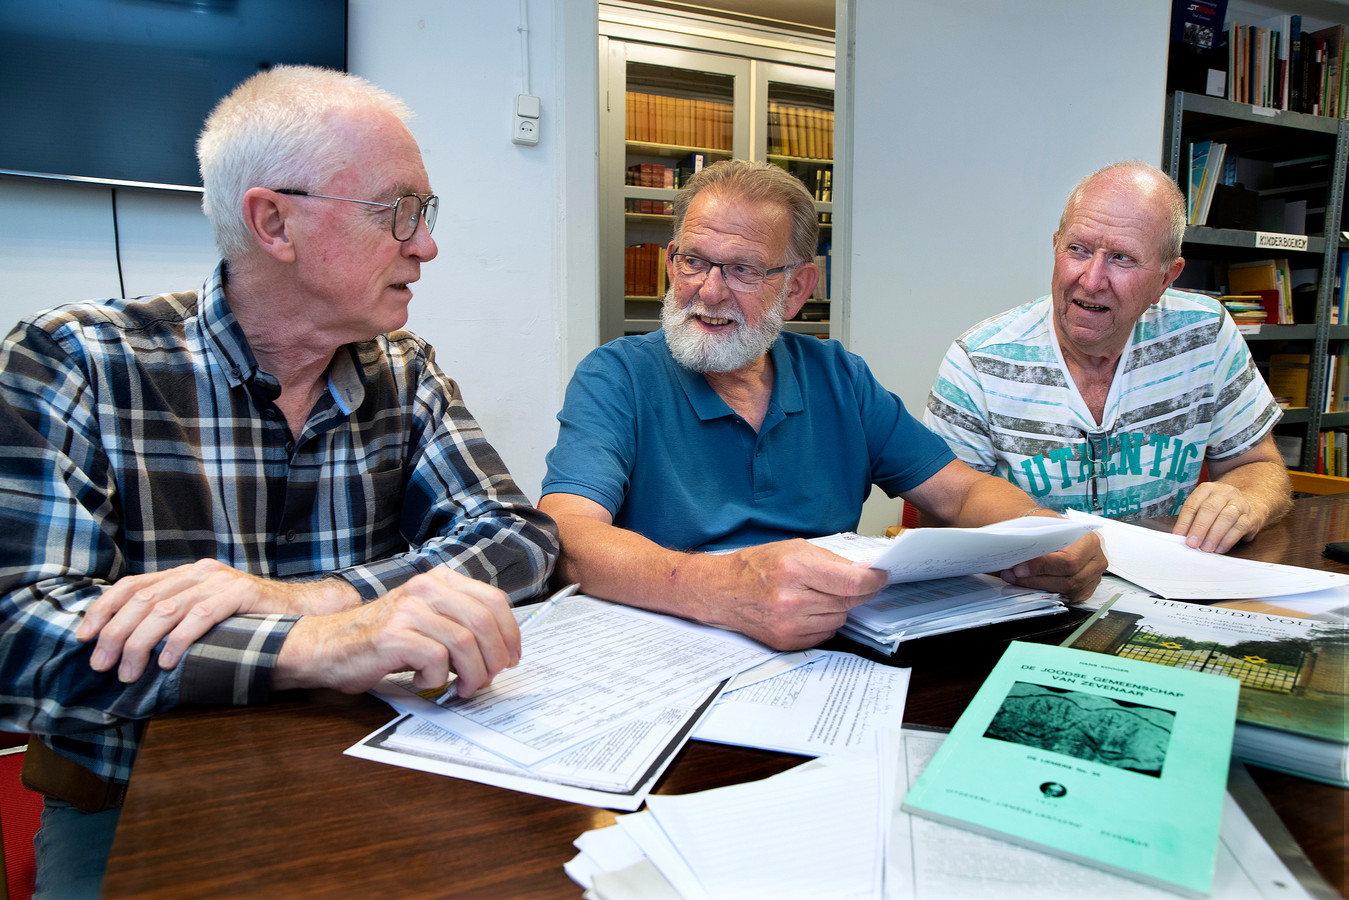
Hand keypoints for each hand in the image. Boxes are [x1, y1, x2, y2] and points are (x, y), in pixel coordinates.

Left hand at [76, 559, 357, 682]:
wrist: (303, 613)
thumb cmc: (251, 622)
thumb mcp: (206, 615)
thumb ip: (176, 619)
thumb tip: (128, 646)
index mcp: (186, 574)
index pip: (132, 584)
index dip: (103, 609)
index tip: (84, 637)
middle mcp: (199, 572)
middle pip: (142, 599)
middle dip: (115, 635)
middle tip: (102, 665)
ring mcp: (220, 580)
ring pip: (165, 609)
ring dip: (140, 644)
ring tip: (129, 671)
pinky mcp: (241, 593)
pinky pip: (200, 616)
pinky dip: (178, 640)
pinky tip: (167, 662)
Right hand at [273, 567, 519, 697]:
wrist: (327, 646)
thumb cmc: (383, 639)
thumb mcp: (427, 619)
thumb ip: (460, 623)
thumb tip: (502, 650)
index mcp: (440, 581)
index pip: (494, 601)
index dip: (510, 633)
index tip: (512, 658)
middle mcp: (426, 589)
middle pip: (484, 623)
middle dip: (494, 659)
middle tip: (486, 681)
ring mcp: (409, 611)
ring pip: (465, 644)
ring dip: (471, 675)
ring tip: (460, 688)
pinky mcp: (393, 636)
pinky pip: (436, 661)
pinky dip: (437, 680)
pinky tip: (424, 682)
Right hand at [709, 540, 888, 650]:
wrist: (721, 591)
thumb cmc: (756, 566)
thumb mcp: (793, 548)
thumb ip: (832, 560)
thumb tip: (865, 571)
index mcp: (794, 569)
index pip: (853, 583)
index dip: (874, 580)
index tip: (881, 576)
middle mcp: (792, 600)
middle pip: (849, 602)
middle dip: (856, 592)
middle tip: (852, 583)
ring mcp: (788, 625)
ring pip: (839, 619)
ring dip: (837, 607)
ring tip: (816, 595)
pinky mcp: (786, 642)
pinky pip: (825, 634)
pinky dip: (823, 622)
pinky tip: (806, 609)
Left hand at [1002, 531, 1105, 602]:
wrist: (1060, 531)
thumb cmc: (1054, 526)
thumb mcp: (1047, 523)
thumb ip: (1036, 537)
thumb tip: (1017, 549)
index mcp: (1090, 541)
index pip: (1068, 561)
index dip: (1042, 567)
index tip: (1018, 568)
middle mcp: (1096, 561)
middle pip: (1068, 581)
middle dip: (1036, 580)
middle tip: (1012, 575)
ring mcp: (1093, 578)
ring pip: (1065, 591)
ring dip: (1036, 587)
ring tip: (1015, 579)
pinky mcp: (1086, 589)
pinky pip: (1065, 597)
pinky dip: (1044, 592)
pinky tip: (1028, 584)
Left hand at [1172, 482, 1260, 552]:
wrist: (1250, 504)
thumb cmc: (1219, 509)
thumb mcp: (1204, 508)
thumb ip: (1192, 520)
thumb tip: (1181, 537)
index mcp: (1207, 489)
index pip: (1192, 504)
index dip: (1184, 521)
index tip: (1178, 536)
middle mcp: (1224, 493)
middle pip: (1209, 509)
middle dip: (1199, 528)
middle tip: (1192, 543)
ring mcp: (1240, 503)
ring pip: (1226, 517)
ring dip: (1214, 535)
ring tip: (1206, 548)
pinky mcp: (1251, 517)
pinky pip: (1240, 528)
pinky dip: (1228, 540)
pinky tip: (1220, 548)